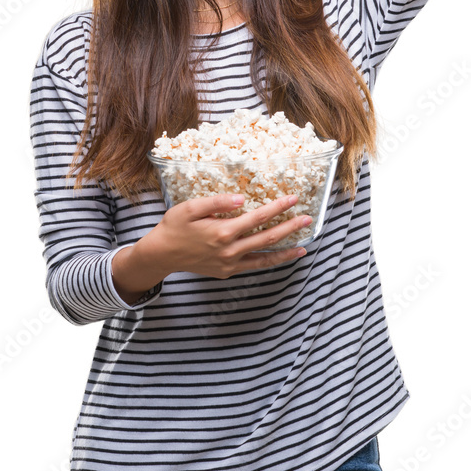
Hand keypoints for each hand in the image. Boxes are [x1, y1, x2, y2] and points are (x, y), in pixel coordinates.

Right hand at [152, 191, 309, 277]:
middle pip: (268, 238)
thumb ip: (217, 202)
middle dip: (290, 228)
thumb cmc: (174, 227)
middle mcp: (230, 251)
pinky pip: (253, 266)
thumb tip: (241, 199)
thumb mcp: (190, 208)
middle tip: (308, 219)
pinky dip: (269, 262)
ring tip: (303, 247)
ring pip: (265, 259)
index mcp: (223, 232)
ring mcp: (230, 264)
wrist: (162, 254)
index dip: (278, 207)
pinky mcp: (227, 272)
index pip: (258, 217)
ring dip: (285, 252)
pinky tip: (278, 257)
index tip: (293, 199)